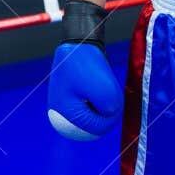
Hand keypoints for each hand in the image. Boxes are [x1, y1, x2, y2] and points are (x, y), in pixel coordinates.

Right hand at [47, 0, 121, 139]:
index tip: (115, 100)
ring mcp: (63, 108)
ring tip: (102, 87)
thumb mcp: (106, 89)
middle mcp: (60, 115)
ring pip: (92, 117)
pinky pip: (87, 109)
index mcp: (66, 115)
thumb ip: (111, 110)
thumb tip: (110, 116)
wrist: (78, 45)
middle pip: (93, 125)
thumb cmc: (89, 66)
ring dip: (102, 106)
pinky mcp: (68, 101)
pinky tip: (97, 88)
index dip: (112, 117)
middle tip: (110, 94)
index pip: (97, 129)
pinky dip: (96, 101)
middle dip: (106, 112)